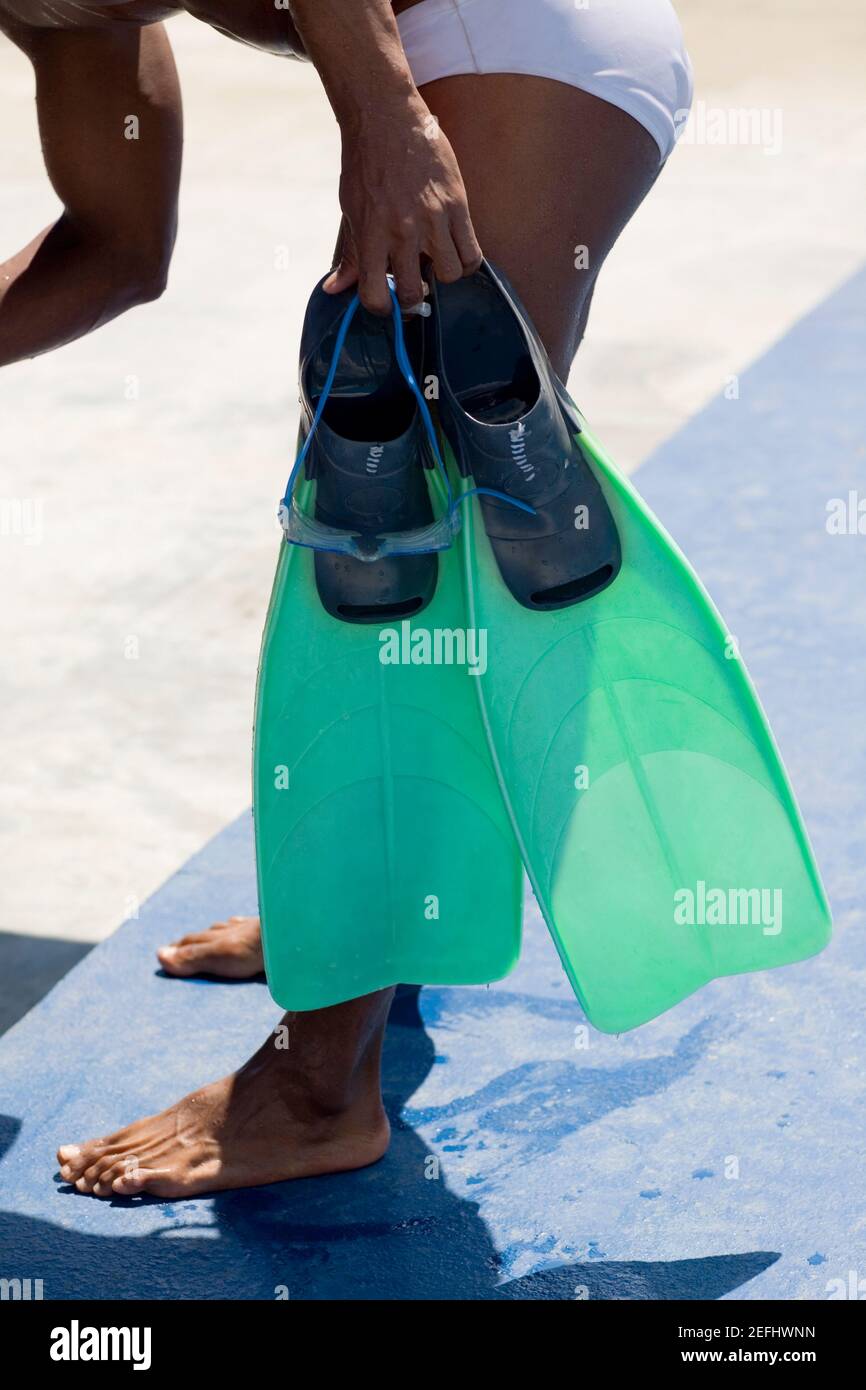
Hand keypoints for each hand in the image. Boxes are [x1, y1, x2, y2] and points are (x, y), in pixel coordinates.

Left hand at [324, 93, 481, 313]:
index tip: (386, 302)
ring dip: (444, 276)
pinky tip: (455, 251)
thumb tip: (334, 289)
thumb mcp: (351, 210)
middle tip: (414, 284)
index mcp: (371, 235)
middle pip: (415, 294)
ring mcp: (433, 218)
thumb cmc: (365, 164)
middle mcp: (403, 231)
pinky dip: (466, 261)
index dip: (382, 309)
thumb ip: (351, 255)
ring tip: (436, 260)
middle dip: (414, 298)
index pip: (376, 296)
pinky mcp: (457, 204)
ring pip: (450, 276)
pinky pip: (472, 253)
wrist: (385, 117)